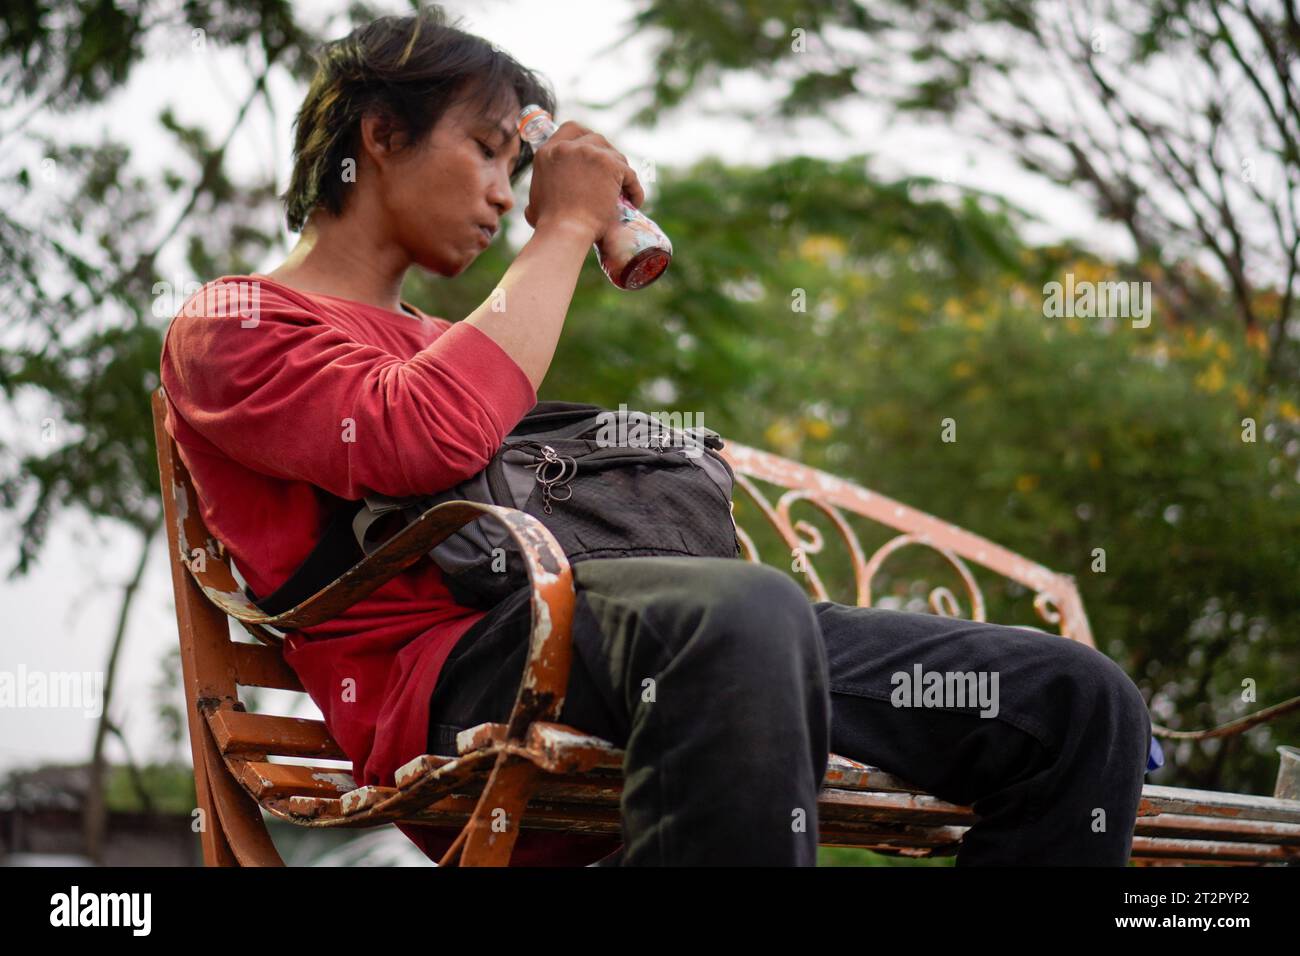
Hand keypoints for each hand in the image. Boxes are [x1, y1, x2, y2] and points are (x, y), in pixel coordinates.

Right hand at [523, 121, 645, 243]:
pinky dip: (634, 188)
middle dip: (607, 155)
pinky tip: (634, 202)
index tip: (595, 151)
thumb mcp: (535, 203)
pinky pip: (629, 174)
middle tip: (613, 175)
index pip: (572, 129)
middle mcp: (568, 147)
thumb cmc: (550, 226)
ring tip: (624, 193)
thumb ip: (539, 196)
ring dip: (621, 173)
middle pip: (596, 139)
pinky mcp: (610, 165)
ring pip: (615, 156)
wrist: (565, 231)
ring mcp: (590, 153)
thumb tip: (531, 210)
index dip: (586, 139)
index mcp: (548, 151)